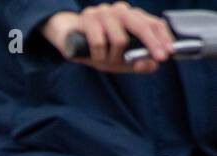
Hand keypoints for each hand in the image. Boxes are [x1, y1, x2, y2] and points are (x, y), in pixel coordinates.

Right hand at [44, 5, 172, 72]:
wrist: (65, 37)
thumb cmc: (95, 48)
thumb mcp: (117, 59)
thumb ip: (136, 63)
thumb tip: (151, 65)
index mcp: (131, 15)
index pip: (154, 23)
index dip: (164, 37)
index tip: (170, 52)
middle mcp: (120, 10)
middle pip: (142, 26)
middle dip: (153, 44)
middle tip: (159, 59)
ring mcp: (104, 12)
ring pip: (120, 39)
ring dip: (114, 58)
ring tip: (106, 62)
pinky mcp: (88, 18)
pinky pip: (99, 42)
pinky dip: (98, 55)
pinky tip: (94, 57)